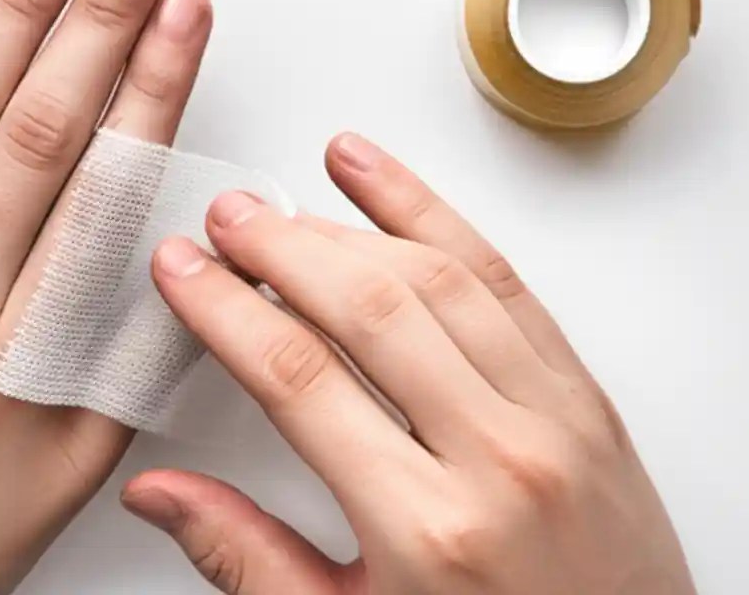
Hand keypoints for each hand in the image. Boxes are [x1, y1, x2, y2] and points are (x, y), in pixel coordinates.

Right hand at [0, 0, 211, 593]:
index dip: (19, 9)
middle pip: (43, 135)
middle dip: (102, 19)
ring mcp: (23, 373)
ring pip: (101, 212)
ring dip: (151, 101)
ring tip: (190, 11)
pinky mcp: (77, 435)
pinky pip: (136, 335)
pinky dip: (178, 255)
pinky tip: (221, 179)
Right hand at [129, 134, 695, 593]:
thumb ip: (248, 557)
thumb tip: (159, 493)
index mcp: (426, 530)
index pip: (300, 380)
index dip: (227, 311)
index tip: (183, 270)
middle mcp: (498, 460)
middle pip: (368, 311)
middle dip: (284, 249)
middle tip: (227, 218)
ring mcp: (554, 421)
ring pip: (441, 282)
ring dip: (358, 224)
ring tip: (293, 194)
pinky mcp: (588, 401)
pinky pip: (512, 287)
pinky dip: (447, 225)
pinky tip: (399, 190)